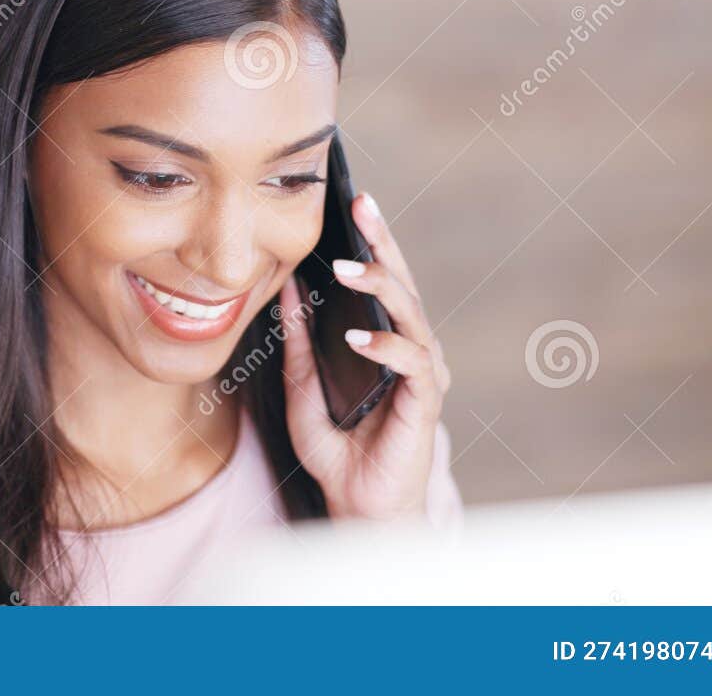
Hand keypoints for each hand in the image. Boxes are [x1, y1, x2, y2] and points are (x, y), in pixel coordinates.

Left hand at [280, 191, 452, 521]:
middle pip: (401, 284)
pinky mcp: (425, 404)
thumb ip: (299, 345)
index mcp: (386, 342)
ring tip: (345, 269)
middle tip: (362, 207)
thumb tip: (286, 293)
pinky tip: (357, 338)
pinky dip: (385, 347)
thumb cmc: (340, 452)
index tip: (352, 203)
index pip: (380, 282)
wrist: (359, 507)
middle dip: (382, 243)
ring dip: (380, 287)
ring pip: (410, 315)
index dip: (370, 242)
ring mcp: (423, 375)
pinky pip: (412, 364)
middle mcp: (411, 351)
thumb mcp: (303, 391)